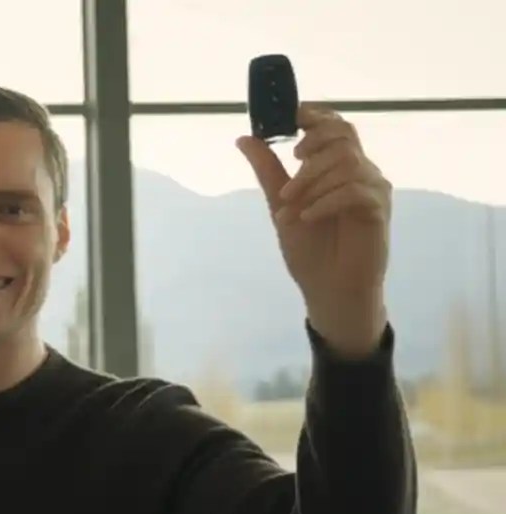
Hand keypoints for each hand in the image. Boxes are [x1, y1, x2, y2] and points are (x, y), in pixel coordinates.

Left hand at [237, 104, 391, 357]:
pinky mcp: (379, 209)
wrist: (328, 289)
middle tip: (292, 164)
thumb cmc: (310, 249)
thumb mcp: (280, 204)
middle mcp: (360, 172)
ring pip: (346, 163)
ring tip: (292, 208)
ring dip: (312, 182)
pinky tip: (307, 217)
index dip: (315, 114)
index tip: (290, 115)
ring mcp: (373, 189)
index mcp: (337, 168)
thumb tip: (244, 137)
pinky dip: (325, 201)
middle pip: (342, 136)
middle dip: (311, 147)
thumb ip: (268, 170)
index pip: (335, 126)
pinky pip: (354, 190)